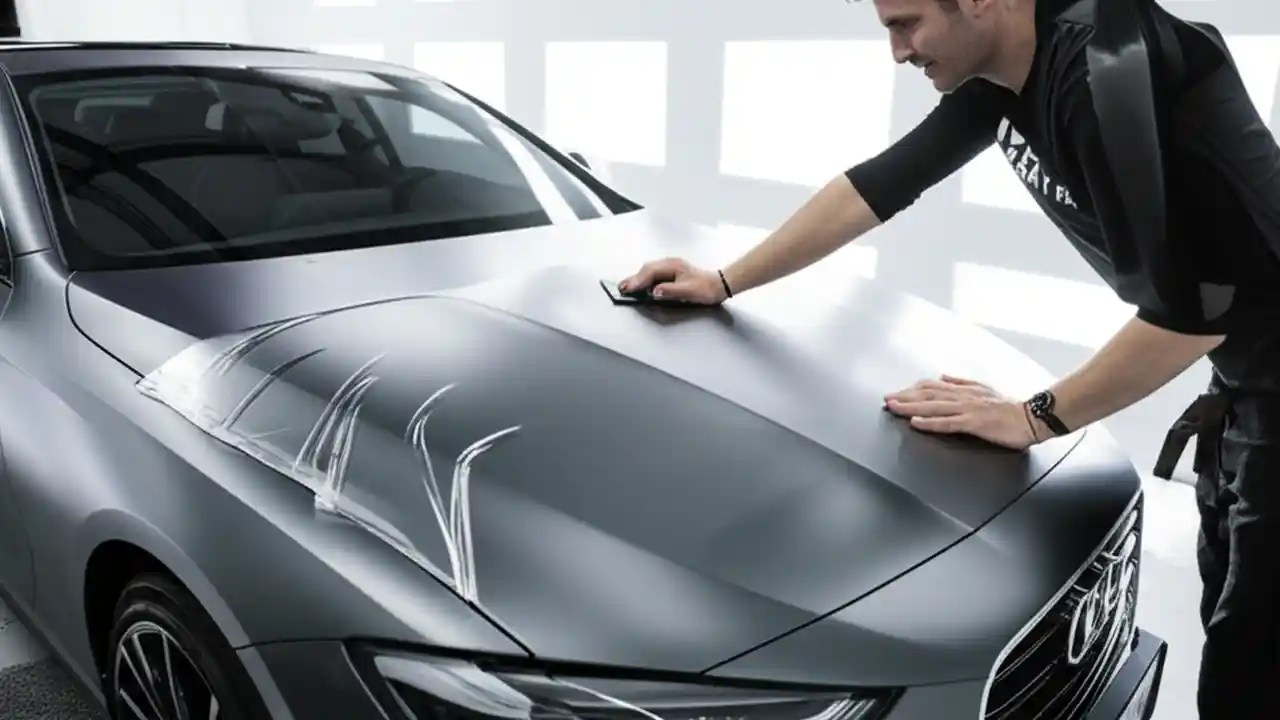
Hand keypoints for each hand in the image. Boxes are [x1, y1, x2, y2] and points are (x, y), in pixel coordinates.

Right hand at [618, 257, 728, 304]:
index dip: (638, 281)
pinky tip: (641, 284)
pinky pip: (653, 273)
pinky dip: (644, 278)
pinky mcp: (671, 272)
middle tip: (622, 287)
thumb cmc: (705, 288)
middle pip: (647, 269)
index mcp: (672, 266)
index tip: (628, 288)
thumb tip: (654, 291)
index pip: (650, 272)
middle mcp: (670, 263)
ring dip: (638, 278)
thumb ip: (670, 291)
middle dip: (634, 278)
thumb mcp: (688, 292)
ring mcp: (670, 266)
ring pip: (649, 270)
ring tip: (627, 286)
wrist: (718, 285)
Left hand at [884, 374, 1040, 450]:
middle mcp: (962, 397)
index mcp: (964, 390)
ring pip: (933, 407)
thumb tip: (943, 376)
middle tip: (886, 399)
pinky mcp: (974, 423)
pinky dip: (930, 423)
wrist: (1032, 418)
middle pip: (927, 395)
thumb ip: (962, 382)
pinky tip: (916, 423)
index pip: (931, 386)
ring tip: (893, 407)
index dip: (911, 389)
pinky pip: (947, 423)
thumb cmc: (1009, 408)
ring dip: (911, 407)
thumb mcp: (983, 388)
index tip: (896, 392)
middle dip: (904, 396)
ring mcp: (967, 410)